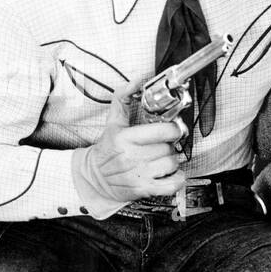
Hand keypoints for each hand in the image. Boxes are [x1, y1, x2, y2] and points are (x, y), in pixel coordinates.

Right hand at [73, 79, 186, 203]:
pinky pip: (171, 184)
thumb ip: (122, 100)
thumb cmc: (107, 150)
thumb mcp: (112, 123)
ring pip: (172, 164)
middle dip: (168, 146)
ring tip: (161, 160)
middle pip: (169, 148)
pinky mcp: (143, 189)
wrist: (94, 177)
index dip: (173, 129)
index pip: (164, 131)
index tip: (172, 129)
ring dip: (171, 162)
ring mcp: (139, 174)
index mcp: (126, 138)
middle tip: (161, 146)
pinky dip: (176, 179)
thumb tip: (134, 82)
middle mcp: (133, 157)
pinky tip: (170, 174)